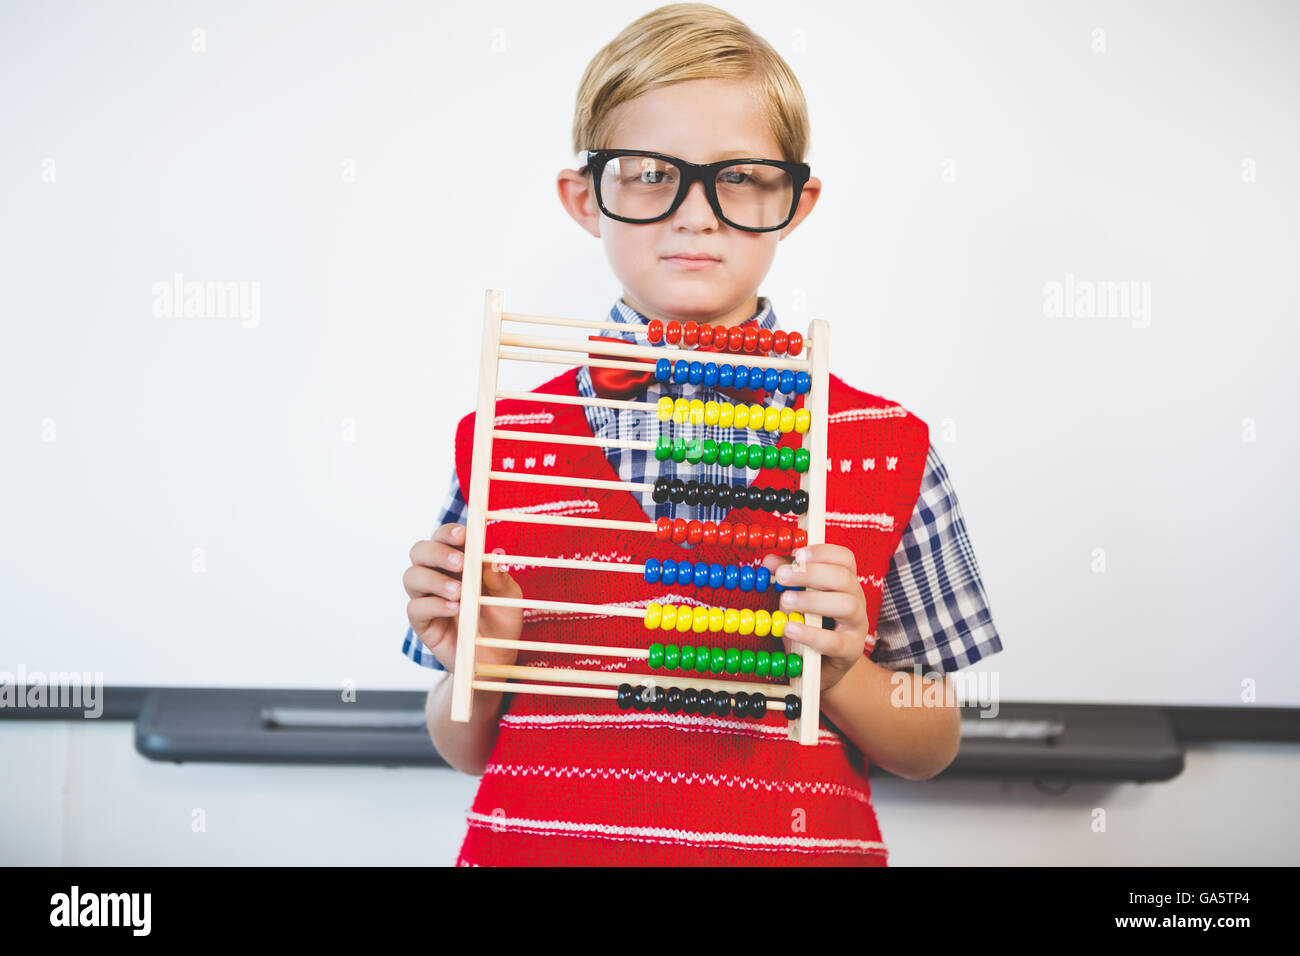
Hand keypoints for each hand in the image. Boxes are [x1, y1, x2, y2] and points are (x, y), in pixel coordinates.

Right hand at [404, 523, 521, 672]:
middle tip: (459, 563)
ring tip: (459, 592)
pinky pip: (416, 608)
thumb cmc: (501, 620)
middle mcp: (437, 575)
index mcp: (457, 562)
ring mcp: (427, 598)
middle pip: (420, 551)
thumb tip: (494, 555)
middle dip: (438, 552)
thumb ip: (499, 577)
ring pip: (411, 576)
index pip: (443, 537)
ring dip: (434, 580)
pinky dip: (434, 605)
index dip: (448, 532)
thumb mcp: (508, 597)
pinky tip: (454, 609)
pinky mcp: (422, 622)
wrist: (497, 657)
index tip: (464, 534)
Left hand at [761, 544, 870, 695]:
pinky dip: (810, 634)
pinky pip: (835, 641)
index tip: (798, 554)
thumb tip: (769, 560)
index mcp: (845, 582)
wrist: (821, 667)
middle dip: (811, 573)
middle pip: (844, 577)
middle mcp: (857, 599)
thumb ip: (788, 578)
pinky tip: (790, 628)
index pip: (844, 558)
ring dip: (812, 600)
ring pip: (846, 605)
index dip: (823, 552)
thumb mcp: (797, 598)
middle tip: (782, 576)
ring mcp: (857, 625)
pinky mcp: (850, 651)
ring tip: (784, 602)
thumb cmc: (810, 625)